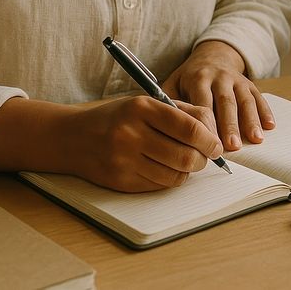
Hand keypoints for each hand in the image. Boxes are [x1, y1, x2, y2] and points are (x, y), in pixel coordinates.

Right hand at [67, 96, 222, 191]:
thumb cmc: (118, 118)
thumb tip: (214, 135)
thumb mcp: (146, 103)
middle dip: (203, 159)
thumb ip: (181, 113)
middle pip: (186, 155)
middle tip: (205, 156)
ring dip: (188, 171)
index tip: (216, 146)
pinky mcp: (121, 180)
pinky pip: (160, 185)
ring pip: (176, 175)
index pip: (189, 127)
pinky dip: (171, 179)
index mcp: (141, 108)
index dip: (210, 139)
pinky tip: (166, 168)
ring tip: (185, 161)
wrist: (73, 137)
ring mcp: (124, 159)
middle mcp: (131, 133)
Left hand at [162, 40, 274, 151]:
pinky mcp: (249, 83)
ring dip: (251, 120)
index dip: (206, 124)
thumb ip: (167, 102)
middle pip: (226, 102)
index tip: (207, 144)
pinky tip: (270, 126)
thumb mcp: (174, 83)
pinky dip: (265, 111)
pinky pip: (259, 97)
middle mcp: (219, 77)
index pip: (203, 103)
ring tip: (256, 139)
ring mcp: (236, 80)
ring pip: (245, 100)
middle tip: (233, 146)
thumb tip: (160, 126)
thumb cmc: (189, 78)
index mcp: (198, 78)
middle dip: (230, 125)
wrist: (212, 56)